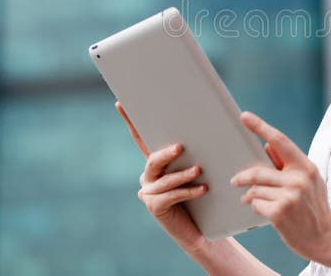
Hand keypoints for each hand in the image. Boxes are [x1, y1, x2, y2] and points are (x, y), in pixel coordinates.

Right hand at [115, 101, 211, 255]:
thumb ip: (195, 153)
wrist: (201, 227)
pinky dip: (187, 191)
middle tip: (180, 148)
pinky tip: (202, 190)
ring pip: (164, 179)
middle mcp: (149, 176)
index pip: (141, 139)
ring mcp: (149, 192)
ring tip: (198, 170)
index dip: (130, 122)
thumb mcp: (198, 170)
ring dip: (182, 175)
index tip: (120, 103)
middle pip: (153, 160)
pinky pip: (170, 196)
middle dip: (166, 153)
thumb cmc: (202, 194)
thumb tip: (209, 128)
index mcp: (157, 163)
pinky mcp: (155, 207)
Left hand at [230, 111, 330, 260]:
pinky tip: (263, 211)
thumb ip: (290, 163)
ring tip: (250, 199)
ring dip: (249, 195)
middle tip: (235, 180)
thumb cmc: (314, 207)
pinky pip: (256, 204)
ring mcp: (289, 196)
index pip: (279, 140)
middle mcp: (299, 179)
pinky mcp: (279, 213)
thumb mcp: (310, 180)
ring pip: (255, 189)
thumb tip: (267, 145)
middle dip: (242, 176)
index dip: (260, 127)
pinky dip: (255, 207)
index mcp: (306, 166)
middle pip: (258, 171)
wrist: (325, 238)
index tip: (244, 116)